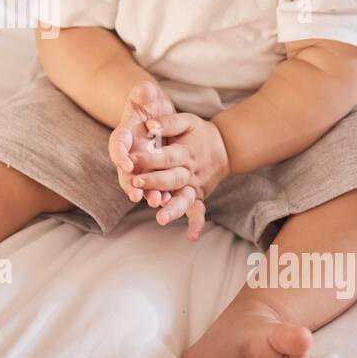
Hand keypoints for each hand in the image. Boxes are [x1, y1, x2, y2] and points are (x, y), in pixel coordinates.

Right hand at [108, 81, 176, 206]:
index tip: (126, 164)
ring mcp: (140, 163)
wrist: (157, 114)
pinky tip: (169, 201)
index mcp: (124, 133)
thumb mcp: (146, 94)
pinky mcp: (152, 170)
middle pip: (125, 170)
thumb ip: (144, 92)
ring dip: (146, 193)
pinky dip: (160, 194)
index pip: (117, 144)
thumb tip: (145, 88)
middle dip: (130, 183)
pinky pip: (154, 185)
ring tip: (155, 202)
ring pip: (139, 182)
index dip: (120, 155)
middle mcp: (129, 152)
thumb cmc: (149, 102)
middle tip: (136, 194)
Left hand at [129, 110, 230, 241]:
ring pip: (185, 199)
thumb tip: (149, 125)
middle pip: (172, 179)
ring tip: (161, 218)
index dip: (149, 159)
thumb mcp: (187, 121)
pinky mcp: (197, 196)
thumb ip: (169, 121)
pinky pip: (198, 210)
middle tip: (136, 183)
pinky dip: (197, 223)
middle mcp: (190, 171)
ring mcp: (195, 186)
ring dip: (174, 208)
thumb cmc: (200, 133)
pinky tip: (192, 237)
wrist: (225, 147)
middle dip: (154, 182)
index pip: (165, 157)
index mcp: (186, 152)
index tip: (131, 160)